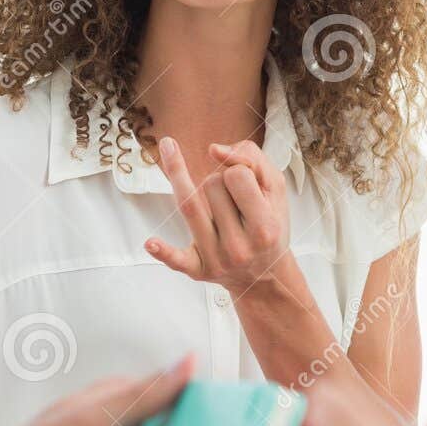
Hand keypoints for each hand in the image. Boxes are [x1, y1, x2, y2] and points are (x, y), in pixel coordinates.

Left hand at [146, 137, 290, 292]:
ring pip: (189, 204)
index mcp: (265, 227)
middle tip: (234, 202)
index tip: (247, 183)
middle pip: (211, 185)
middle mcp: (240, 246)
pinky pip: (176, 259)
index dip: (239, 170)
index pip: (237, 175)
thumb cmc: (270, 224)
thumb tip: (215, 150)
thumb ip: (252, 158)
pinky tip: (150, 243)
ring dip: (195, 188)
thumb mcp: (275, 189)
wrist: (265, 275)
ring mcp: (216, 259)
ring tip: (213, 199)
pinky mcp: (197, 269)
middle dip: (220, 182)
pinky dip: (163, 251)